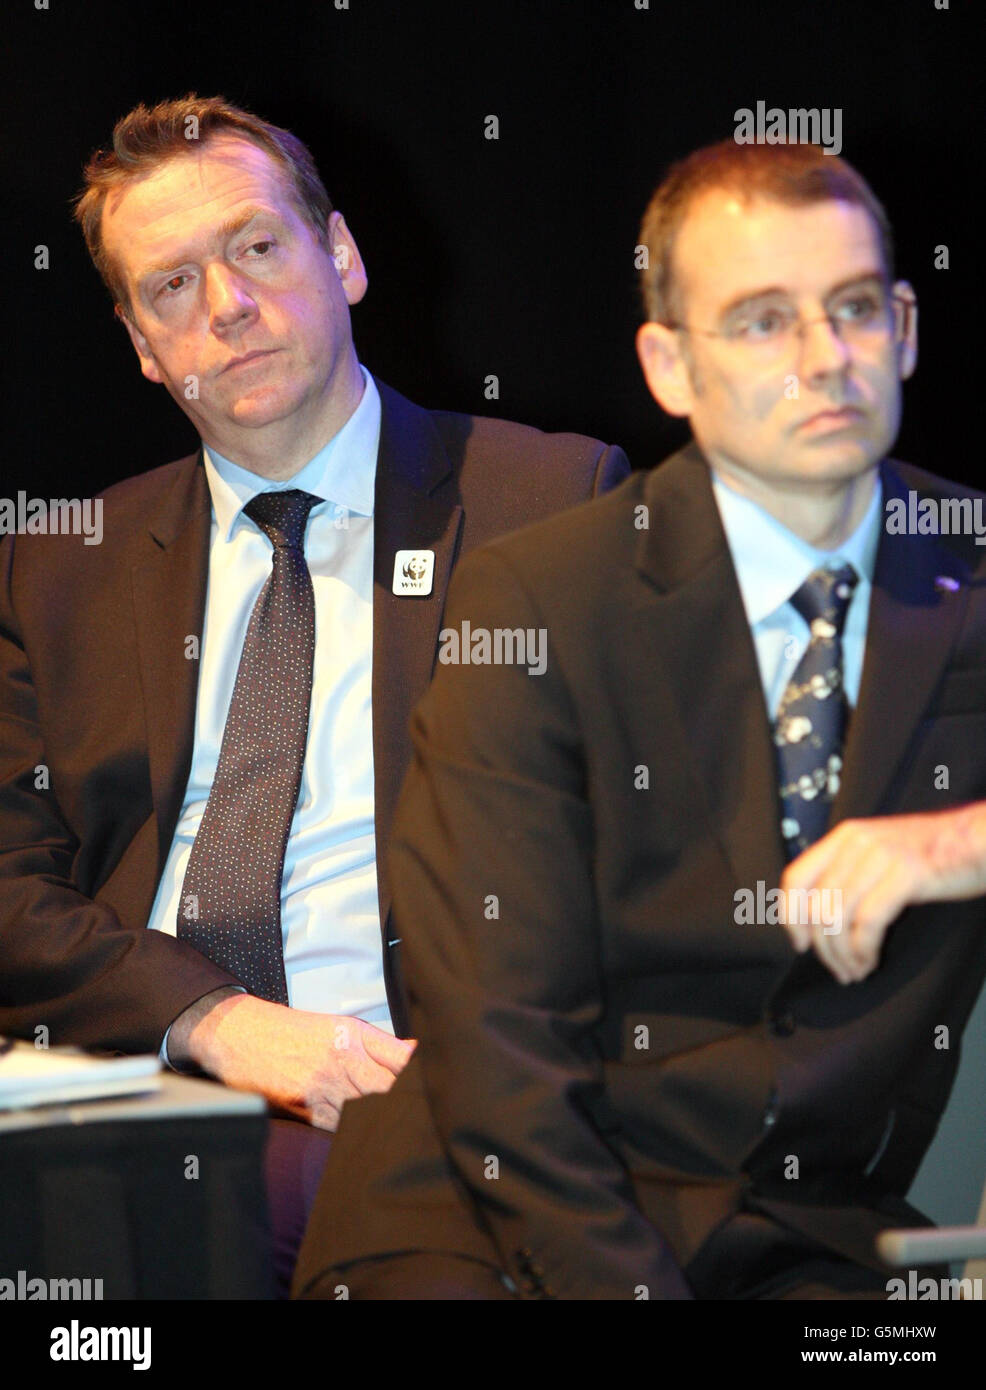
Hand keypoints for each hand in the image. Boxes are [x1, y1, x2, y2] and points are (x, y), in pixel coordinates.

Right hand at [170, 991, 415, 1129]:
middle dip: (409, 1108)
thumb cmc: (292, 1032)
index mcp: (355, 1038)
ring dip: (385, 1125)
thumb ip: (384, 1044)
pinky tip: (369, 1143)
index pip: (402, 1064)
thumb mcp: (342, 1027)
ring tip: (407, 1141)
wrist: (239, 1035)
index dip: (422, 1083)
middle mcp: (342, 1061)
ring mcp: (322, 1088)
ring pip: (368, 1115)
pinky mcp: (304, 1112)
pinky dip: (356, 1136)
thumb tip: (418, 1051)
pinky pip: (340, 1131)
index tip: (437, 1096)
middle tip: (430, 1125)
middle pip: (389, 1092)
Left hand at [779, 804, 985, 983]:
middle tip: (840, 971)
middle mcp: (856, 843)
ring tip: (856, 971)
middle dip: (825, 949)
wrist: (978, 841)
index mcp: (844, 837)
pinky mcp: (905, 873)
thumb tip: (821, 919)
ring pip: (839, 918)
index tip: (799, 944)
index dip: (790, 916)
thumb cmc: (933, 855)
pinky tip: (871, 960)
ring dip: (844, 955)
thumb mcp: (880, 852)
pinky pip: (868, 922)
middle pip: (817, 907)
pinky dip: (864, 949)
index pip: (796, 878)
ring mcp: (880, 856)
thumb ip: (850, 873)